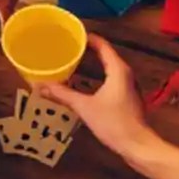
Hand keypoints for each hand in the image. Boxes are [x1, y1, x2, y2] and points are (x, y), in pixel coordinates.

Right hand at [36, 35, 162, 161]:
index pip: (103, 46)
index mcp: (118, 70)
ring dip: (94, 63)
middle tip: (69, 47)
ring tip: (75, 61)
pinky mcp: (127, 98)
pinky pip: (111, 79)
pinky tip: (86, 82)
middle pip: (106, 55)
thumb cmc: (113, 123)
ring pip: (109, 68)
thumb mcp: (84, 106)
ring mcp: (128, 86)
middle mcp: (126, 74)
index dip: (88, 38)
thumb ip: (63, 94)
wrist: (137, 145)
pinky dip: (98, 75)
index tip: (72, 34)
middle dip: (88, 50)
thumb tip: (40, 85)